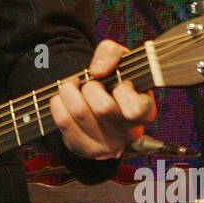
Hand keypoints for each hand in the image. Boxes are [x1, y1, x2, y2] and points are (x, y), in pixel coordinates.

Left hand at [50, 40, 156, 159]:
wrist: (99, 105)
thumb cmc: (114, 81)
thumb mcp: (119, 60)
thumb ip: (111, 53)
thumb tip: (97, 71)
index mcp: (145, 112)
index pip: (136, 108)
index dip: (122, 90)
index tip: (117, 84)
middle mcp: (129, 133)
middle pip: (103, 108)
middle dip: (90, 87)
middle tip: (89, 83)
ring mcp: (108, 145)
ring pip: (80, 113)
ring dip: (69, 92)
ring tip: (70, 86)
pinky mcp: (85, 149)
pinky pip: (64, 122)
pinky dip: (58, 104)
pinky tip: (63, 99)